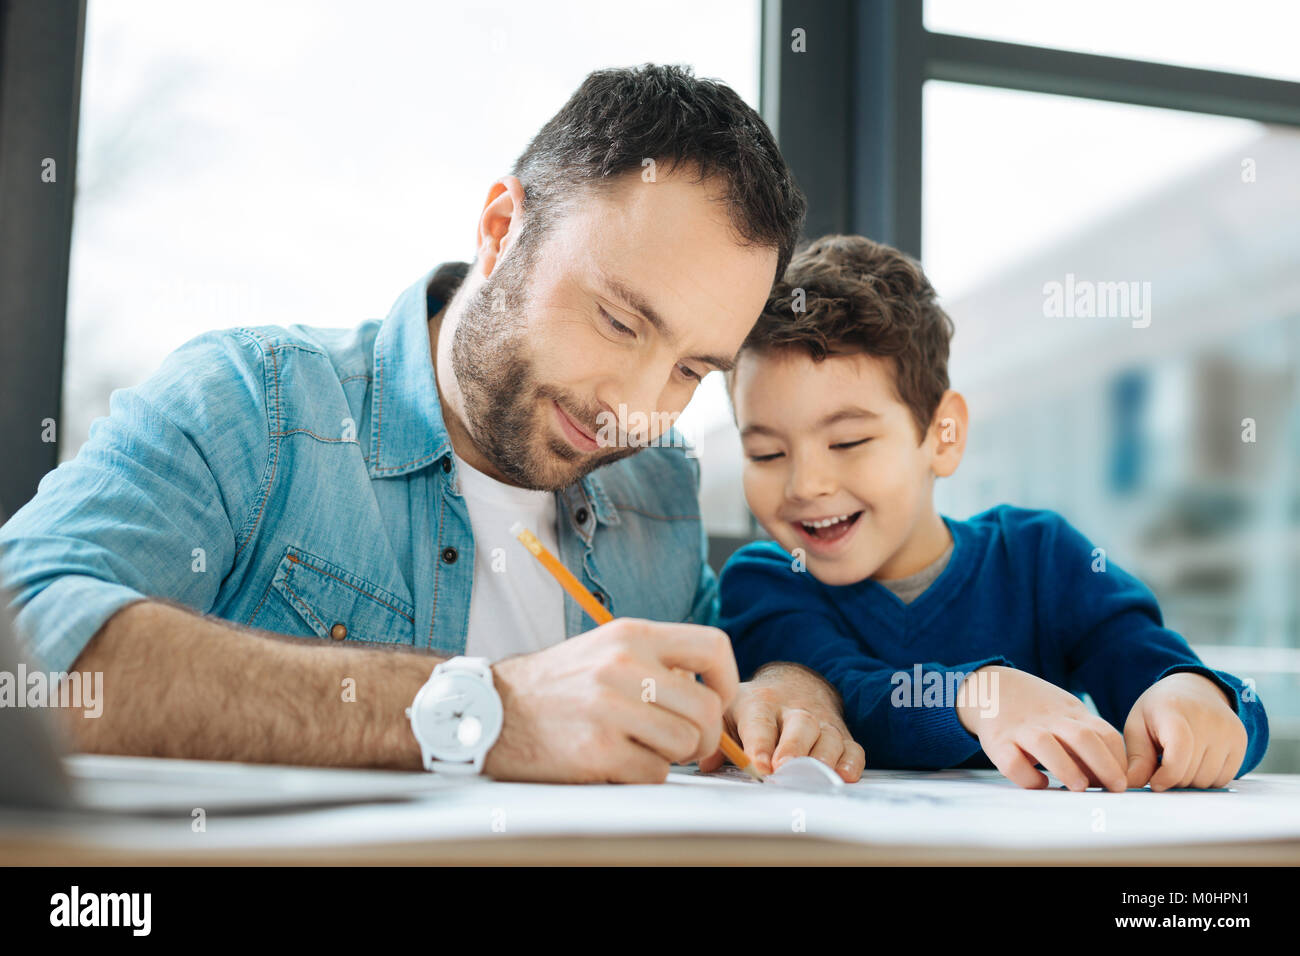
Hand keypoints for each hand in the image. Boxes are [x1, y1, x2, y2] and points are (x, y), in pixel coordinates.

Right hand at [483, 617, 737, 782]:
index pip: (712, 646)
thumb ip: (655, 661)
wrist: (491, 710)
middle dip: (704, 735)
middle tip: (686, 744)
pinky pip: (653, 773)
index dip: (728, 679)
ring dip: (670, 755)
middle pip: (707, 708)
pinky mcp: (598, 750)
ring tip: (640, 747)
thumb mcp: (604, 649)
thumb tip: (708, 690)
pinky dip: (642, 775)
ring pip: (685, 744)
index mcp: (631, 635)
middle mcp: (624, 666)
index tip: (718, 698)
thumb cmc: (554, 684)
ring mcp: (611, 708)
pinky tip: (616, 762)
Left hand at [698, 661, 865, 781]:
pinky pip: (852, 748)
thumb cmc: (755, 707)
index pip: (760, 722)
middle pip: (800, 724)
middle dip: (794, 748)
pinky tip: (843, 775)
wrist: (792, 684)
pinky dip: (850, 763)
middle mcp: (795, 710)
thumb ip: (719, 737)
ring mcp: (822, 721)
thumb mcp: (730, 712)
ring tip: (814, 777)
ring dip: (822, 758)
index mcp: (761, 702)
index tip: (758, 767)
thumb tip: (707, 763)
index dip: (759, 745)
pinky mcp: (842, 734)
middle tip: (785, 768)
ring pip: (828, 736)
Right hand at [956, 665, 1126, 791]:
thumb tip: (1109, 777)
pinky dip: (1028, 777)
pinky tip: (1040, 782)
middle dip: (1103, 765)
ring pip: (1046, 745)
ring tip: (1080, 788)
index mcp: (1071, 713)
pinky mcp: (998, 742)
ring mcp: (1022, 730)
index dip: (1118, 759)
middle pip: (1082, 737)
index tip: (1122, 781)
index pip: (1104, 733)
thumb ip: (1087, 738)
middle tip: (1115, 789)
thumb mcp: (1066, 713)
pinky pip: (1012, 762)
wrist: (991, 686)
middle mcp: (1048, 719)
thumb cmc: (1037, 709)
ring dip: (1067, 769)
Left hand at [1123, 672, 1246, 790]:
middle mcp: (1206, 718)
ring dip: (1191, 780)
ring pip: (1208, 780)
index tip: (1155, 783)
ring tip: (1180, 761)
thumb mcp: (1137, 727)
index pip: (1178, 753)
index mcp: (1174, 710)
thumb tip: (1132, 784)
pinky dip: (1208, 778)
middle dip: (1173, 778)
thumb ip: (1136, 758)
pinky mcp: (1241, 740)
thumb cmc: (1160, 711)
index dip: (1166, 776)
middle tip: (1164, 764)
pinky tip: (1197, 762)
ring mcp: (1227, 729)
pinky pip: (1225, 778)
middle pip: (1191, 773)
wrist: (1194, 689)